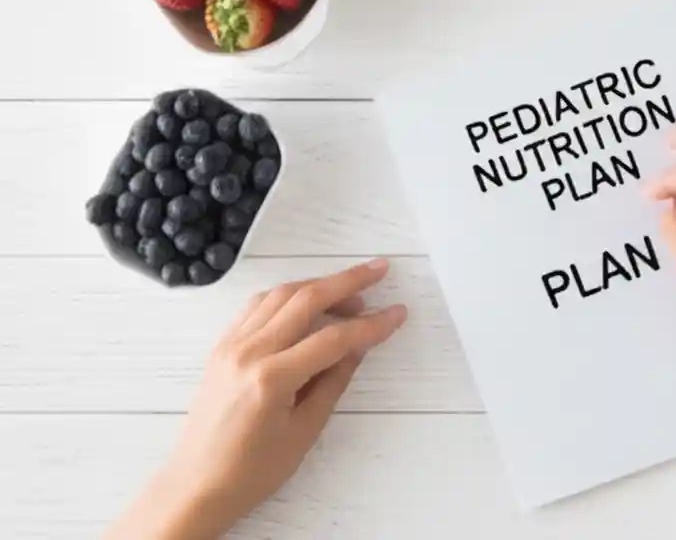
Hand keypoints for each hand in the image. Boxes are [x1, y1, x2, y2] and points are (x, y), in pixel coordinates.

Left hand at [106, 259, 407, 539]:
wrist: (196, 486)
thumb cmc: (250, 471)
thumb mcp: (304, 431)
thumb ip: (333, 382)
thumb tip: (357, 348)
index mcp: (272, 378)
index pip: (333, 338)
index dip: (371, 324)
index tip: (397, 313)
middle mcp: (248, 352)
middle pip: (306, 299)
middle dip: (347, 281)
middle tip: (378, 271)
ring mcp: (230, 346)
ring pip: (280, 295)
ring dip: (317, 285)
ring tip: (349, 292)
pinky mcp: (221, 348)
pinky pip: (256, 307)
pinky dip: (286, 296)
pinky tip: (306, 301)